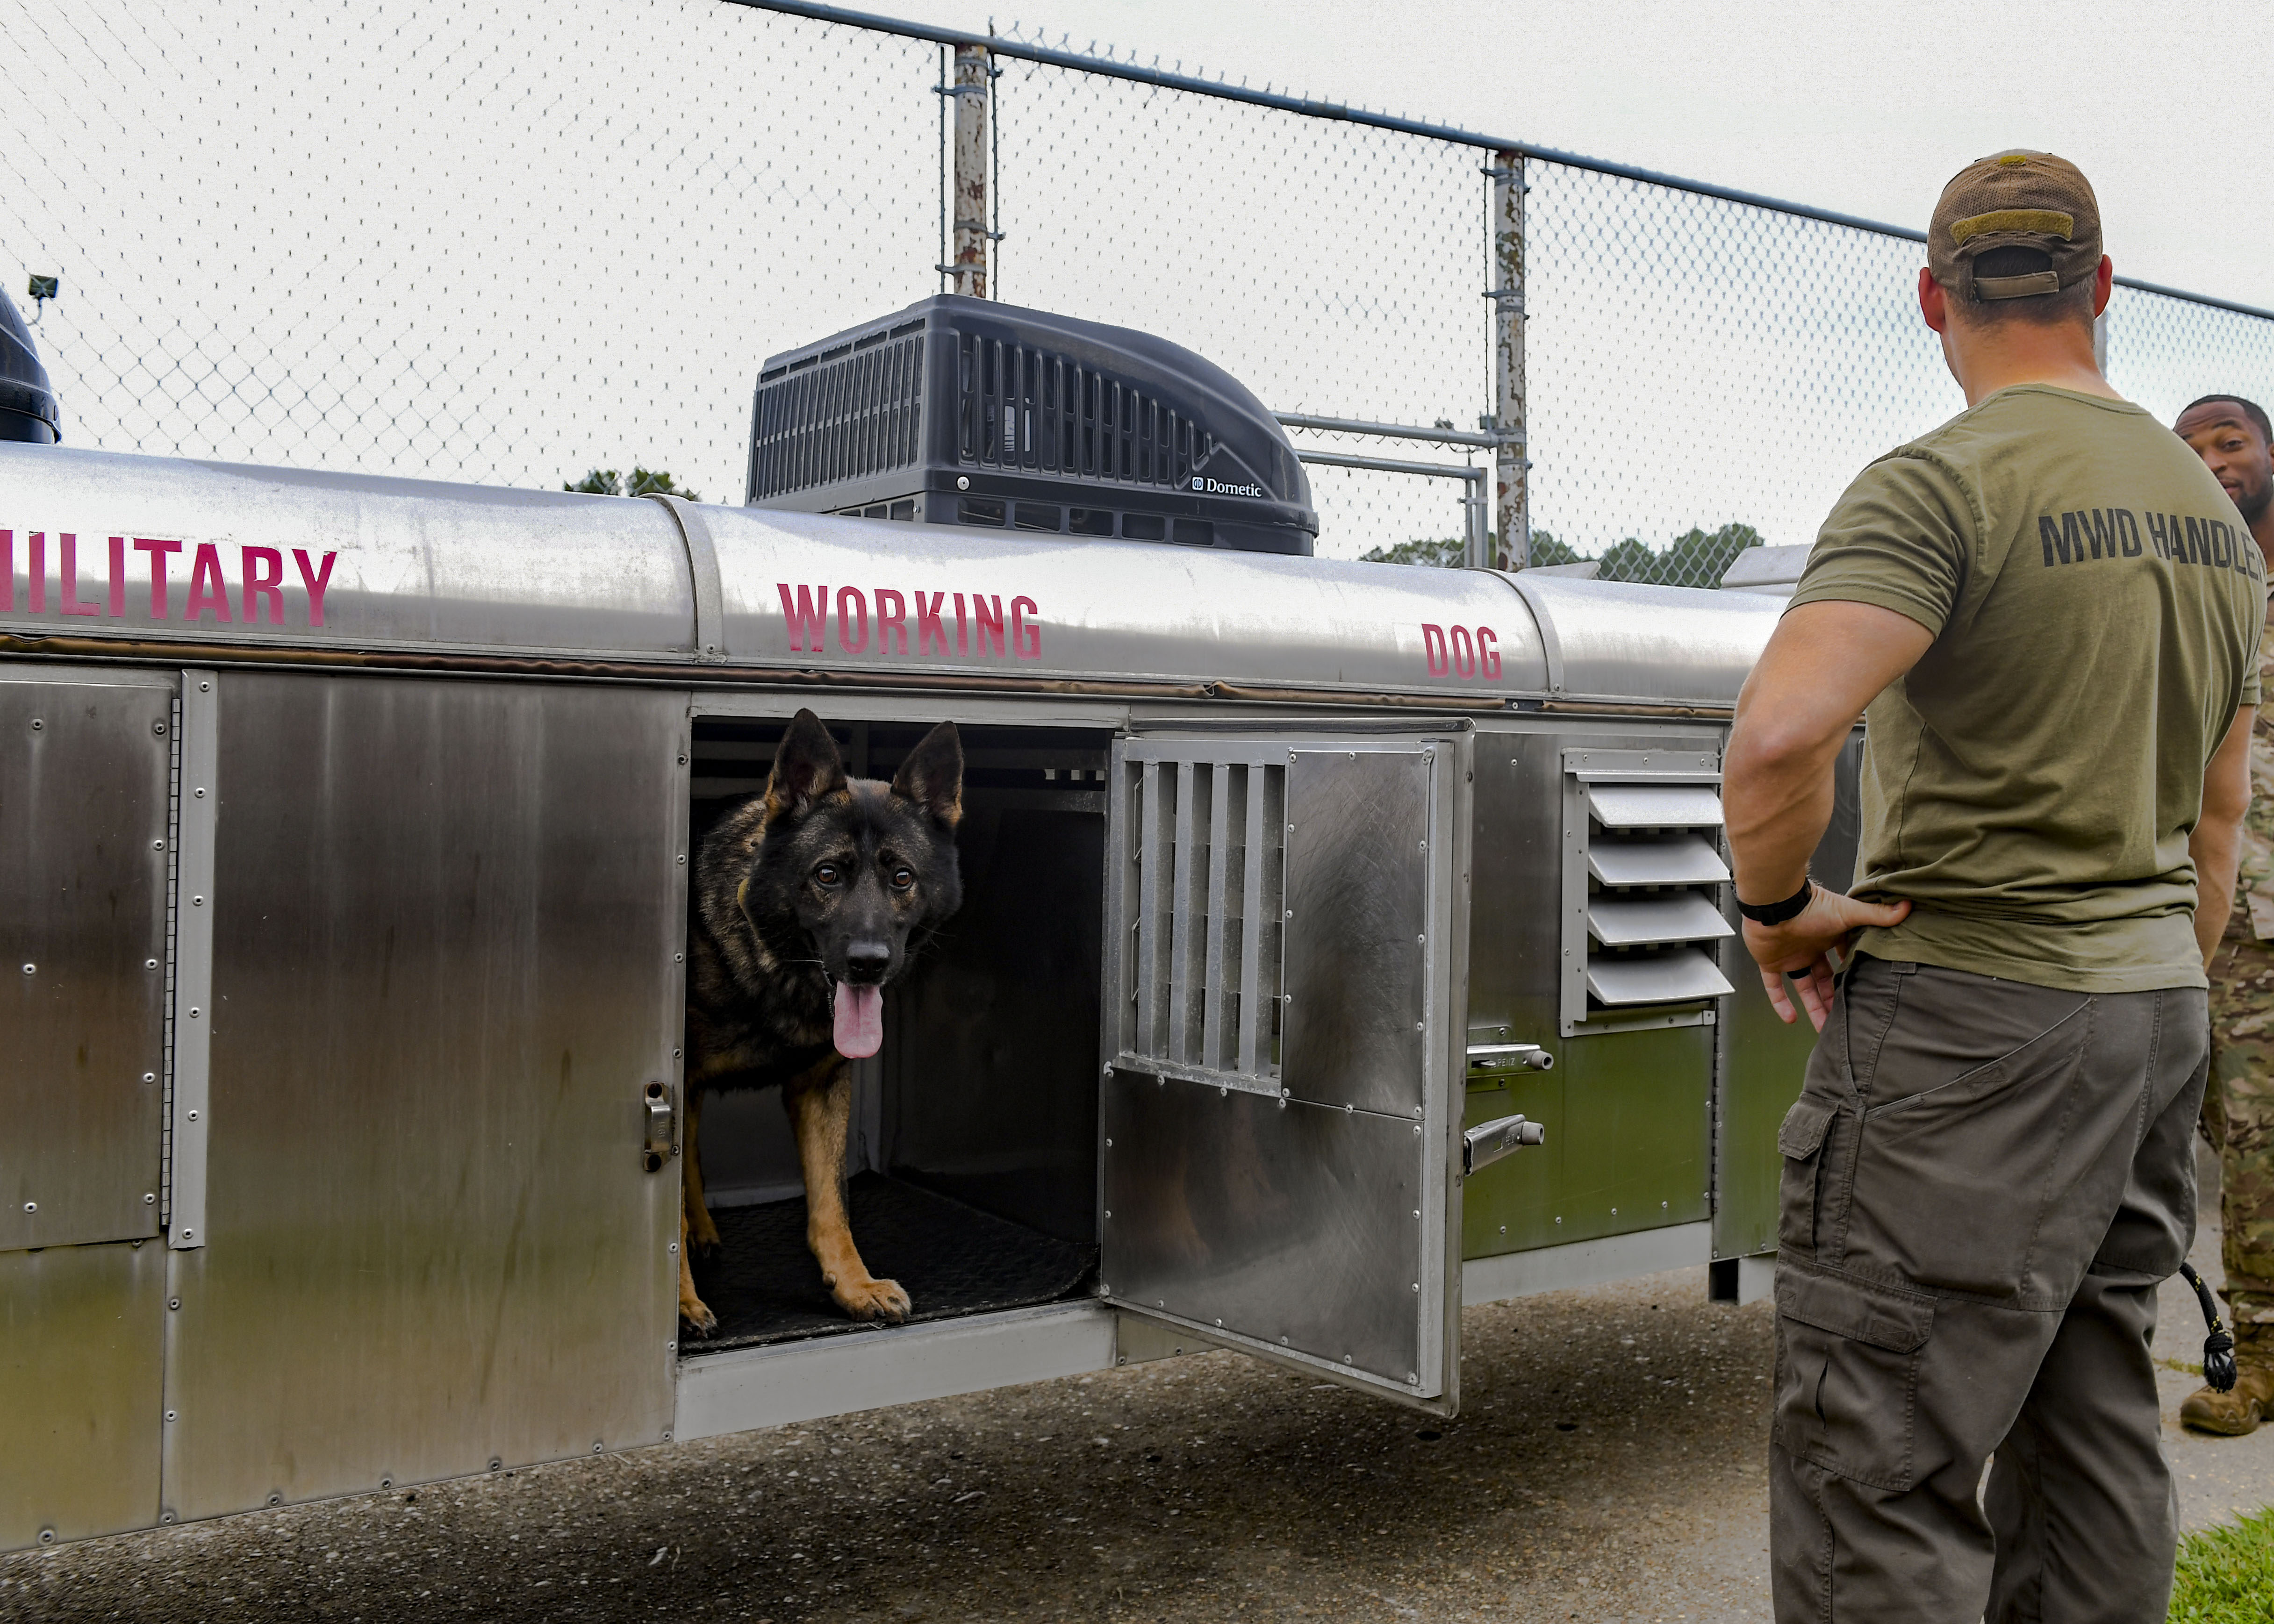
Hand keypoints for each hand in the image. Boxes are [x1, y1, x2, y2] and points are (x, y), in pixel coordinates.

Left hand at [1741, 887, 1911, 1030]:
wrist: (1774, 904)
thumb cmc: (1811, 906)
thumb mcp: (1849, 913)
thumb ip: (1876, 914)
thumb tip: (1907, 907)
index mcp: (1829, 936)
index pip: (1844, 958)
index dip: (1852, 973)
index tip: (1863, 991)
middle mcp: (1811, 948)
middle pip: (1825, 978)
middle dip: (1834, 998)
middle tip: (1845, 1018)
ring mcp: (1790, 956)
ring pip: (1804, 987)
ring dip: (1813, 1007)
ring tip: (1824, 1028)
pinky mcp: (1770, 963)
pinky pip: (1774, 988)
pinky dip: (1781, 1003)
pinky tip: (1791, 1020)